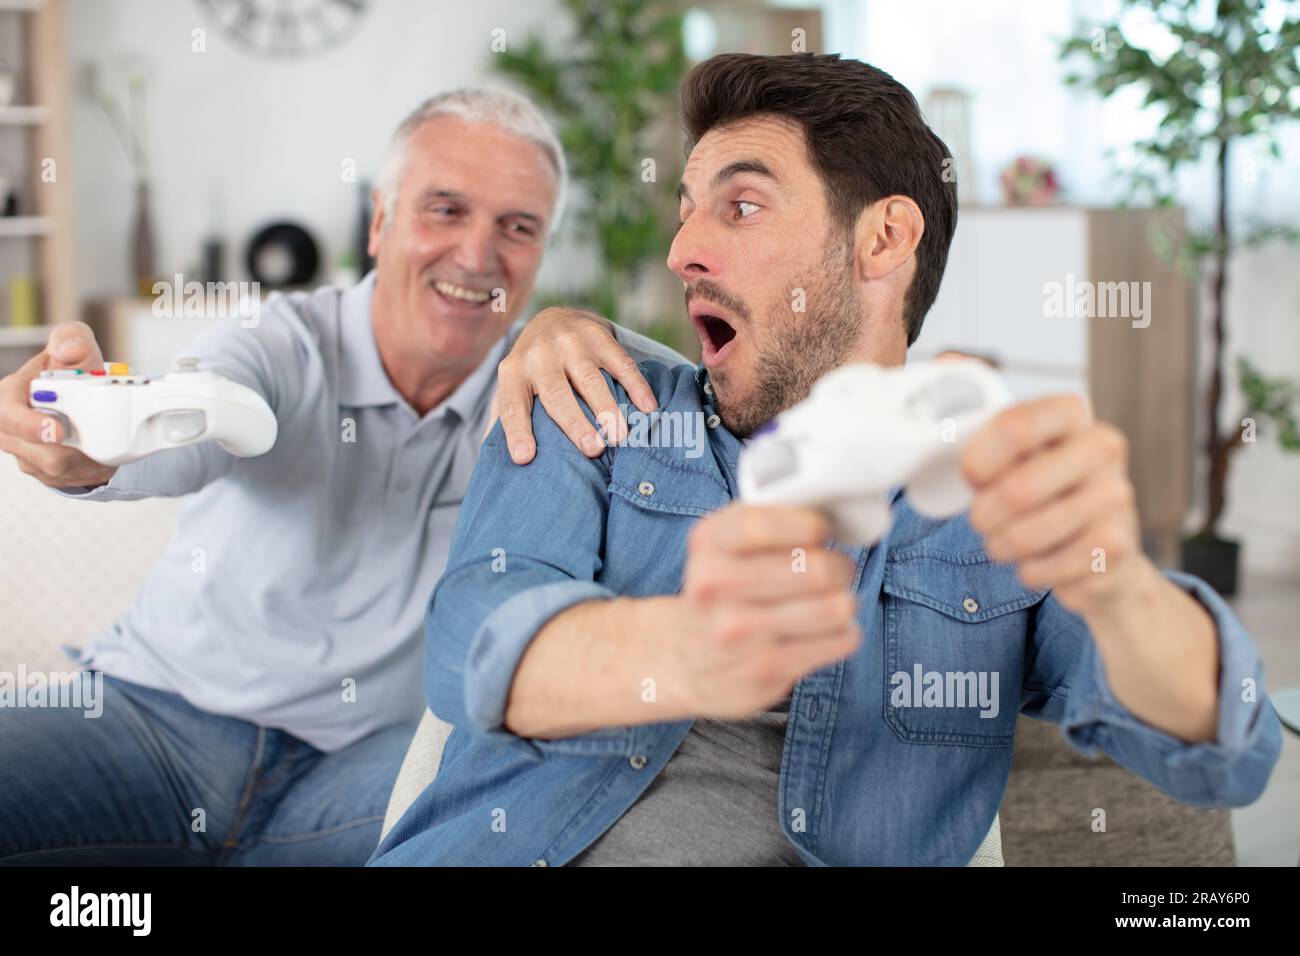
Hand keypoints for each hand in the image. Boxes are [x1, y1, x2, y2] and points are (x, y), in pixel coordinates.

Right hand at [0, 321, 117, 488]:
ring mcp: (27, 454)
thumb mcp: (74, 344)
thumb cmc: (71, 368)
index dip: (30, 425)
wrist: (85, 396)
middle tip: (98, 435)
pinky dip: (93, 466)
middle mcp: (11, 430)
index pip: (7, 415)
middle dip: (73, 447)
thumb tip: (68, 351)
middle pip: (41, 453)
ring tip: (102, 434)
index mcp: (9, 397)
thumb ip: (71, 339)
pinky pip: (74, 478)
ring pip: (61, 469)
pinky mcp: (46, 473)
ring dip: (88, 456)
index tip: (59, 430)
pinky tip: (99, 448)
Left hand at [491, 307, 658, 463]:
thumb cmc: (533, 369)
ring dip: (607, 409)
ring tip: (620, 437)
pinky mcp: (599, 335)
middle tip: (592, 449)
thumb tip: (508, 464)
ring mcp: (571, 342)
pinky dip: (637, 386)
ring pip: (591, 380)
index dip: (517, 432)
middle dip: (575, 423)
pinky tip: (648, 407)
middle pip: (557, 394)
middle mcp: (540, 354)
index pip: (513, 406)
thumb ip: (507, 420)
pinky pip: (621, 363)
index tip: (525, 458)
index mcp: (514, 372)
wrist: (553, 317)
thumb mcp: (513, 387)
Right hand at [668, 504, 861, 718]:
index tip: (821, 529)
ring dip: (844, 600)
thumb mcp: (722, 546)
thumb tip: (826, 506)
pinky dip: (844, 633)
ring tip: (833, 600)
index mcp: (707, 545)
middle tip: (835, 568)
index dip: (806, 524)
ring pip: (833, 607)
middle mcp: (716, 589)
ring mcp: (740, 633)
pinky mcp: (766, 669)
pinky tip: (825, 630)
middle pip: (813, 569)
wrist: (685, 659)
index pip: (761, 526)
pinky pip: (839, 640)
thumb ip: (765, 520)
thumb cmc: (720, 594)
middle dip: (839, 565)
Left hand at [963, 394, 1151, 616]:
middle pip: (1019, 490)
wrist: (1102, 547)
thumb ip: (978, 407)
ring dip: (1001, 546)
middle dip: (984, 516)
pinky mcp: (1119, 545)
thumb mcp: (1012, 446)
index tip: (970, 478)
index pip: (1013, 427)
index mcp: (1070, 413)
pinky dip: (1029, 571)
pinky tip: (1037, 561)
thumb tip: (945, 363)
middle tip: (981, 521)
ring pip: (1028, 534)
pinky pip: (1047, 567)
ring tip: (1004, 542)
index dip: (978, 461)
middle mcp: (1102, 447)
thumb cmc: (1041, 487)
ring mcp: (1118, 496)